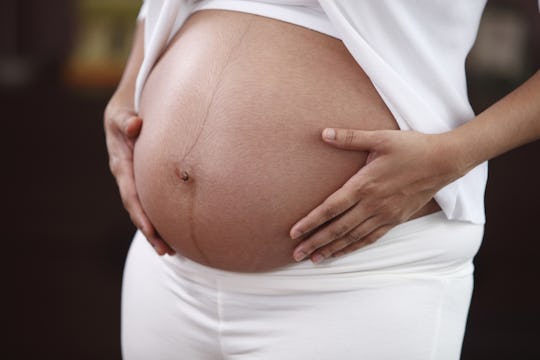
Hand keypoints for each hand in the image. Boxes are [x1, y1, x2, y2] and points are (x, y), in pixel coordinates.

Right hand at [104, 99, 174, 255]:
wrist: (123, 117)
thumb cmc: (125, 116)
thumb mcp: (121, 116)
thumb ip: (126, 121)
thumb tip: (134, 125)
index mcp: (121, 166)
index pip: (131, 195)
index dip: (141, 214)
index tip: (150, 231)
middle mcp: (127, 179)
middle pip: (138, 211)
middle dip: (150, 232)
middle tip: (165, 250)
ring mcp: (135, 182)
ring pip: (145, 211)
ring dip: (155, 231)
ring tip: (170, 251)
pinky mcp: (144, 183)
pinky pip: (151, 203)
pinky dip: (160, 218)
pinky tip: (174, 232)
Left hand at [289, 127, 462, 262]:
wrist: (444, 162)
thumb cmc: (411, 147)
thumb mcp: (380, 138)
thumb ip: (350, 138)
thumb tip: (324, 134)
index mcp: (365, 184)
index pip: (331, 208)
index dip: (311, 222)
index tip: (294, 233)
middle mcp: (372, 204)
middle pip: (338, 228)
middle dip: (315, 242)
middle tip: (296, 254)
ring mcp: (384, 215)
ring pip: (352, 237)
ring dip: (331, 249)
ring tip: (314, 259)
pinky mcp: (394, 220)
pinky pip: (370, 238)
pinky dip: (353, 248)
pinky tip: (341, 253)